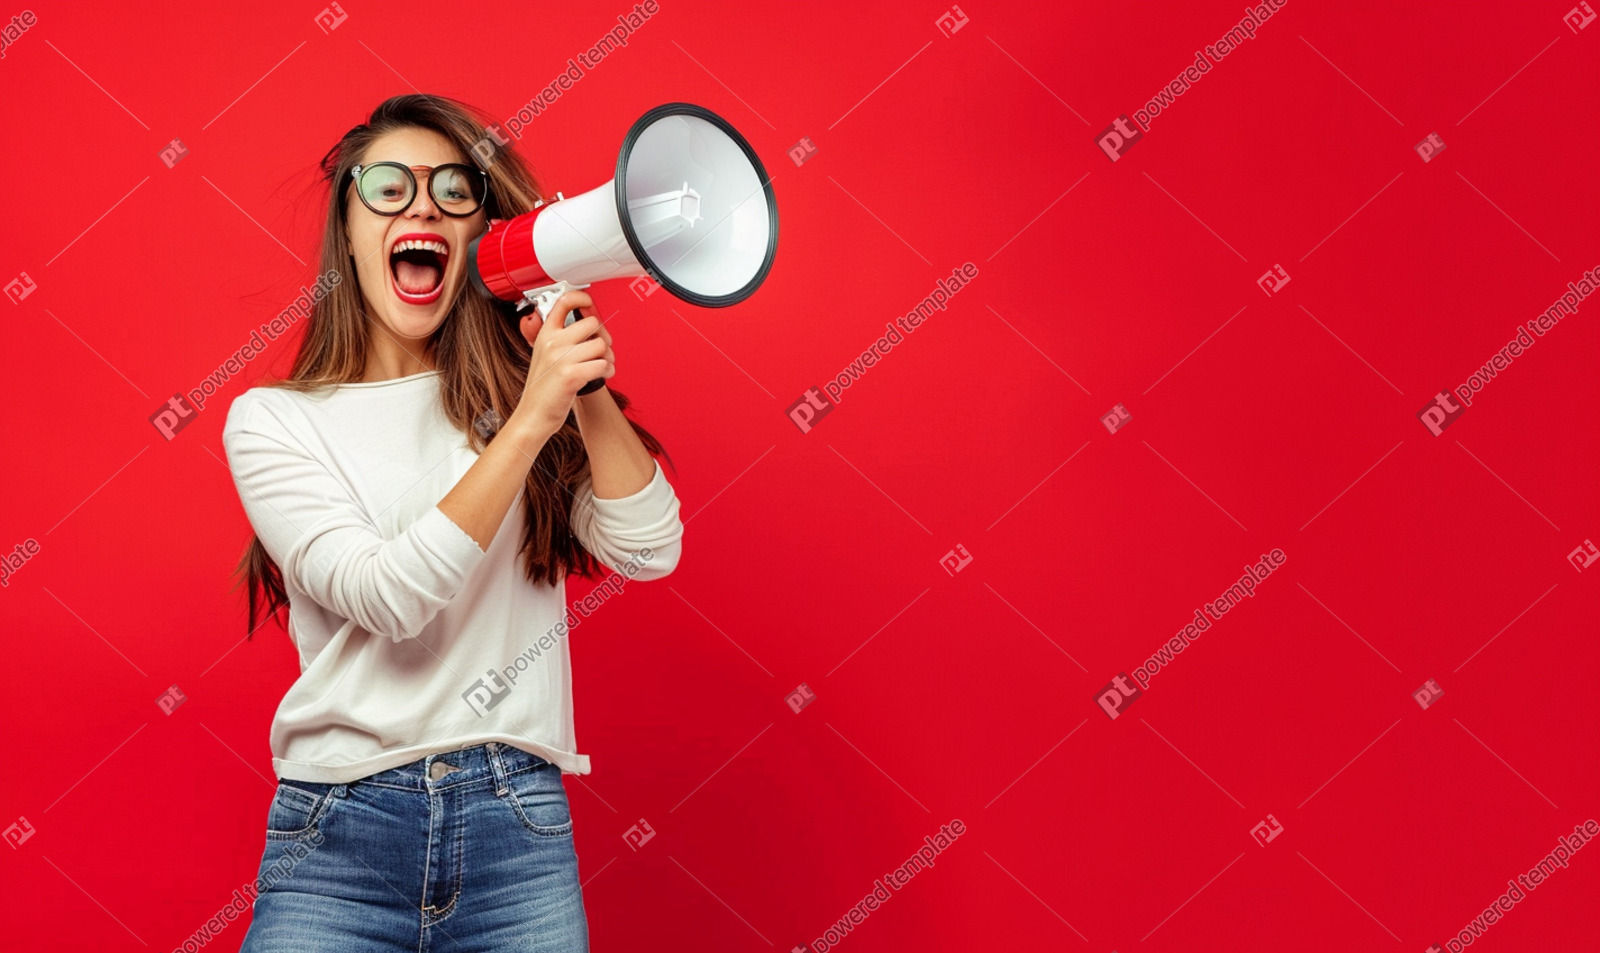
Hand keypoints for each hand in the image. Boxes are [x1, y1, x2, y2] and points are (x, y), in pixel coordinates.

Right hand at [508, 289, 614, 441]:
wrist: (533, 415)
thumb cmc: (542, 389)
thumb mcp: (544, 355)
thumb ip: (561, 338)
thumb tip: (589, 323)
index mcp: (545, 334)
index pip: (564, 302)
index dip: (582, 298)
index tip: (589, 303)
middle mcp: (552, 342)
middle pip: (592, 324)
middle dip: (603, 337)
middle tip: (602, 349)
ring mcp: (561, 358)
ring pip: (601, 344)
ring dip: (608, 356)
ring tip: (602, 365)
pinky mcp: (571, 375)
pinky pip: (602, 364)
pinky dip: (608, 370)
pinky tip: (602, 375)